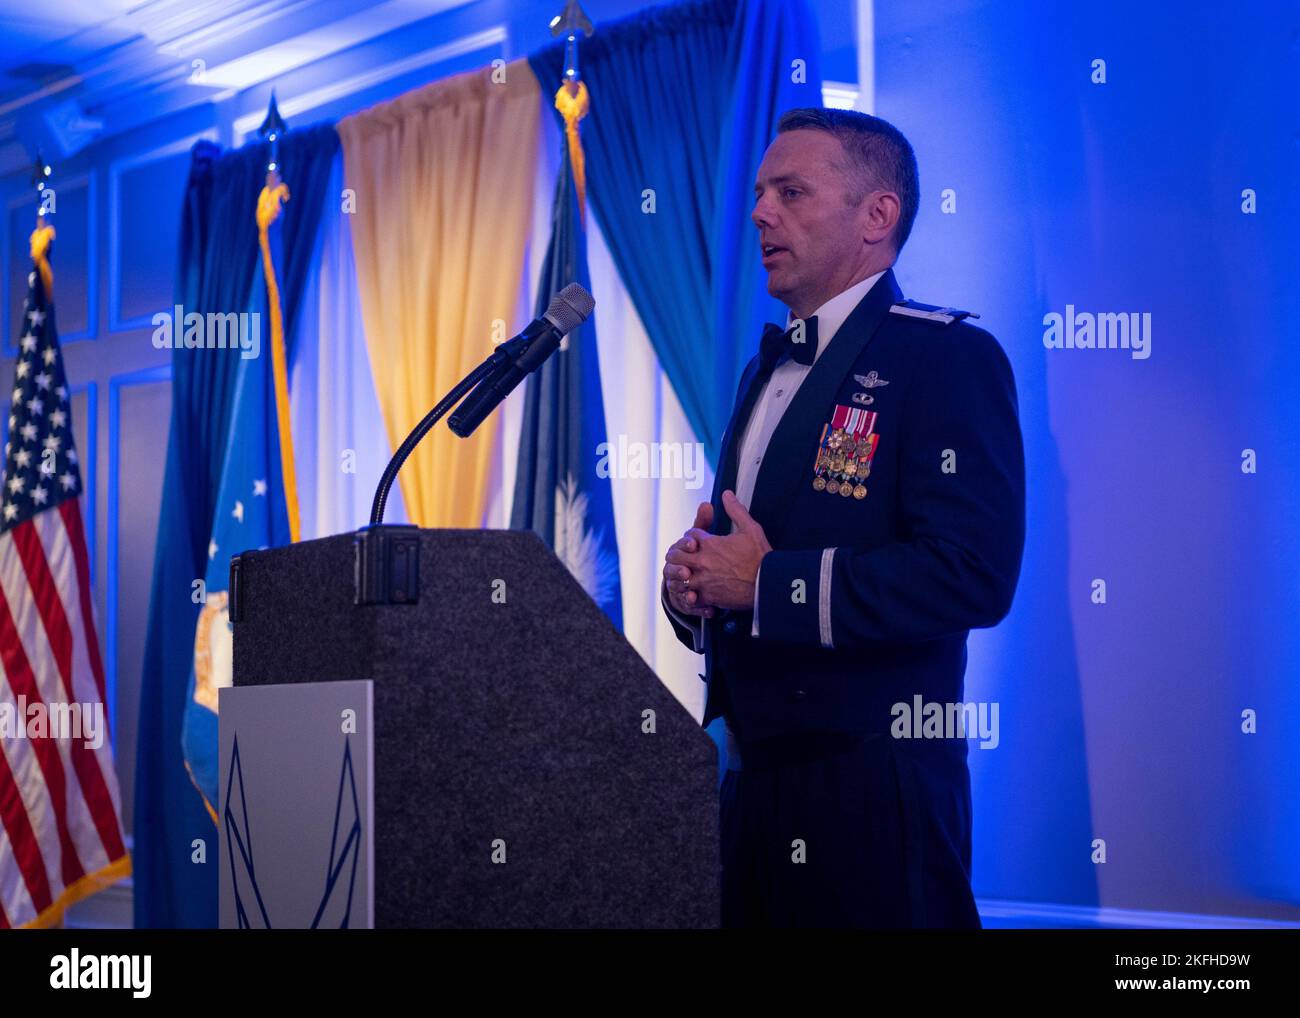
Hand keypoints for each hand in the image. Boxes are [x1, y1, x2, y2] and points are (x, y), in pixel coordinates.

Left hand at [665, 490, 771, 611]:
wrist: (767, 584)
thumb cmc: (761, 556)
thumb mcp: (750, 528)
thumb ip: (735, 510)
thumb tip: (726, 494)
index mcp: (710, 543)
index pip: (689, 534)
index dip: (692, 536)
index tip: (697, 540)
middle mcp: (702, 561)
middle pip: (676, 555)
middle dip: (679, 553)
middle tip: (685, 556)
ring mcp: (703, 580)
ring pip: (678, 577)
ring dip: (681, 575)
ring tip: (687, 575)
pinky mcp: (708, 597)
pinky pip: (689, 597)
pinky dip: (689, 595)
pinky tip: (695, 592)